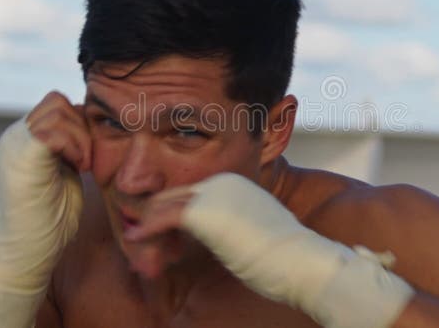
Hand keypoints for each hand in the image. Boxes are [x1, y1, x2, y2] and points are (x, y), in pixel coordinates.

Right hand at [0, 91, 85, 327]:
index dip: (79, 123)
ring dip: (80, 136)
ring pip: (57, 109)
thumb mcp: (64, 171)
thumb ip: (69, 146)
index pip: (56, 104)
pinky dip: (74, 145)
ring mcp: (15, 145)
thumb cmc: (51, 218)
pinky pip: (54, 130)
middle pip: (57, 101)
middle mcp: (15, 137)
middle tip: (85, 159)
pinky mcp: (22, 157)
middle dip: (81, 126)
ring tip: (81, 165)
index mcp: (24, 139)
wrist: (29, 250)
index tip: (87, 155)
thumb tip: (88, 121)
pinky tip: (77, 168)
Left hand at [124, 173, 412, 327]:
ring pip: (163, 204)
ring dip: (144, 224)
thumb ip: (230, 224)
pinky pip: (161, 218)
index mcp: (234, 179)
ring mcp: (212, 191)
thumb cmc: (284, 255)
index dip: (168, 212)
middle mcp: (221, 178)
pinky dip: (145, 229)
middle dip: (149, 216)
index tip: (154, 234)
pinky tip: (136, 238)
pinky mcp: (204, 210)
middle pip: (171, 194)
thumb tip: (217, 237)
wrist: (304, 261)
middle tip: (134, 237)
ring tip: (134, 244)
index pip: (188, 191)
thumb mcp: (253, 230)